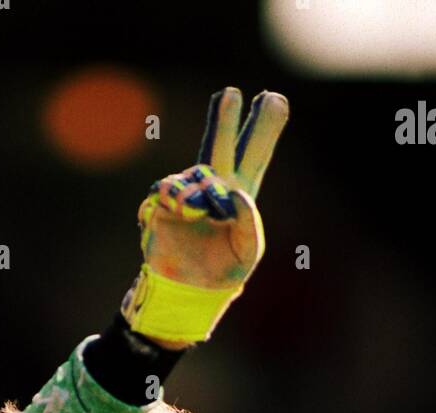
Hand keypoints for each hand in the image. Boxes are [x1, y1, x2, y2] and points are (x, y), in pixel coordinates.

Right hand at [121, 88, 289, 345]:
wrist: (189, 294)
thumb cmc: (223, 272)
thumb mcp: (248, 251)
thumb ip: (249, 222)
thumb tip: (233, 192)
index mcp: (239, 194)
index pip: (254, 154)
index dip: (264, 128)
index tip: (274, 98)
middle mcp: (212, 188)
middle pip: (220, 145)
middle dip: (225, 120)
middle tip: (231, 94)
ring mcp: (185, 195)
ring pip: (193, 173)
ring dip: (201, 188)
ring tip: (200, 210)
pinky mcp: (161, 208)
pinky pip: (167, 195)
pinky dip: (176, 204)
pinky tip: (181, 214)